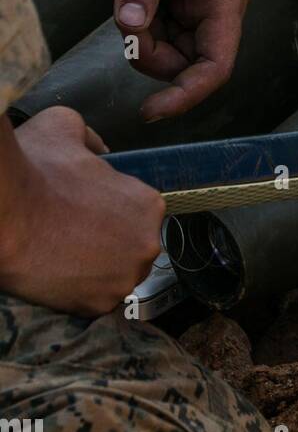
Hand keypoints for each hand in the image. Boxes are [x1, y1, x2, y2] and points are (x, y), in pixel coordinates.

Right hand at [0, 110, 163, 315]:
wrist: (8, 213)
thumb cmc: (38, 169)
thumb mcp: (67, 126)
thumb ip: (90, 137)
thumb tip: (98, 149)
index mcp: (149, 204)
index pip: (138, 215)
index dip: (111, 213)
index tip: (86, 213)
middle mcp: (148, 244)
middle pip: (132, 248)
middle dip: (109, 243)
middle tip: (73, 235)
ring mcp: (125, 278)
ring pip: (115, 276)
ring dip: (96, 269)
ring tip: (64, 255)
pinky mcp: (100, 306)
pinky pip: (95, 301)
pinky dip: (78, 292)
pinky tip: (59, 273)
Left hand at [114, 0, 251, 121]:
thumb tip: (133, 28)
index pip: (217, 63)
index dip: (187, 93)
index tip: (152, 109)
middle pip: (193, 60)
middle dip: (157, 59)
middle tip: (126, 32)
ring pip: (176, 46)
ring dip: (148, 41)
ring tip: (130, 2)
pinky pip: (165, 25)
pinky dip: (144, 24)